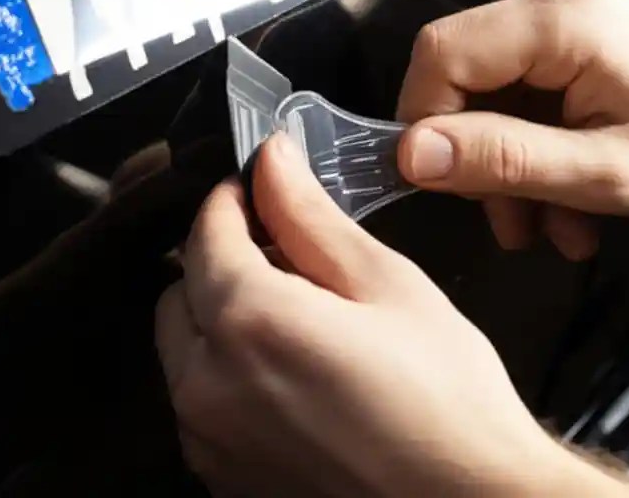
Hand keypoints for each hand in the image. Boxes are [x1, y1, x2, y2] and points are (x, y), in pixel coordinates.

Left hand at [155, 134, 628, 496]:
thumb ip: (311, 219)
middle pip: (180, 292)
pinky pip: (201, 406)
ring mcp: (209, 441)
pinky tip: (296, 381)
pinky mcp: (221, 479)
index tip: (259, 189)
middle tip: (289, 261)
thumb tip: (273, 163)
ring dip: (221, 324)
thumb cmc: (448, 407)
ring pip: (184, 352)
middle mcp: (209, 386)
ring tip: (302, 327)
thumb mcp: (388, 286)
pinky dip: (229, 379)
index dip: (233, 199)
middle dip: (222, 264)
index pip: (205, 232)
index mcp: (250, 322)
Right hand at [395, 0, 628, 259]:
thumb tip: (409, 155)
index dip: (425, 120)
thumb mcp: (606, 173)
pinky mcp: (597, 5)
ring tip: (559, 226)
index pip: (441, 52)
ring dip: (523, 157)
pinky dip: (550, 130)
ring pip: (508, 81)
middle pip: (474, 70)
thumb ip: (503, 161)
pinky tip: (578, 188)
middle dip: (487, 156)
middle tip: (517, 228)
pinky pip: (542, 70)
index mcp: (563, 13)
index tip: (447, 185)